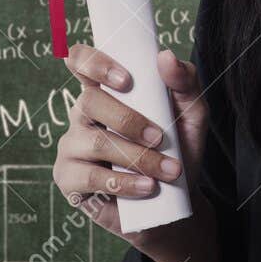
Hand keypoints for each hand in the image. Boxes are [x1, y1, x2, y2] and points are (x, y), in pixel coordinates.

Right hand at [52, 43, 211, 249]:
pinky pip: (90, 177)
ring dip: (137, 157)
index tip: (125, 79)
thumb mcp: (192, 115)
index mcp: (106, 91)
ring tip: (167, 171)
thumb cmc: (177, 152)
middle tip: (160, 138)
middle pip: (89, 101)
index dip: (95, 62)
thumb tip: (165, 57)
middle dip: (129, 121)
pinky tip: (146, 187)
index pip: (82, 61)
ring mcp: (72, 146)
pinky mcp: (69, 179)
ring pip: (95, 141)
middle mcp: (83, 114)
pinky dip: (124, 182)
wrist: (174, 204)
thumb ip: (185, 82)